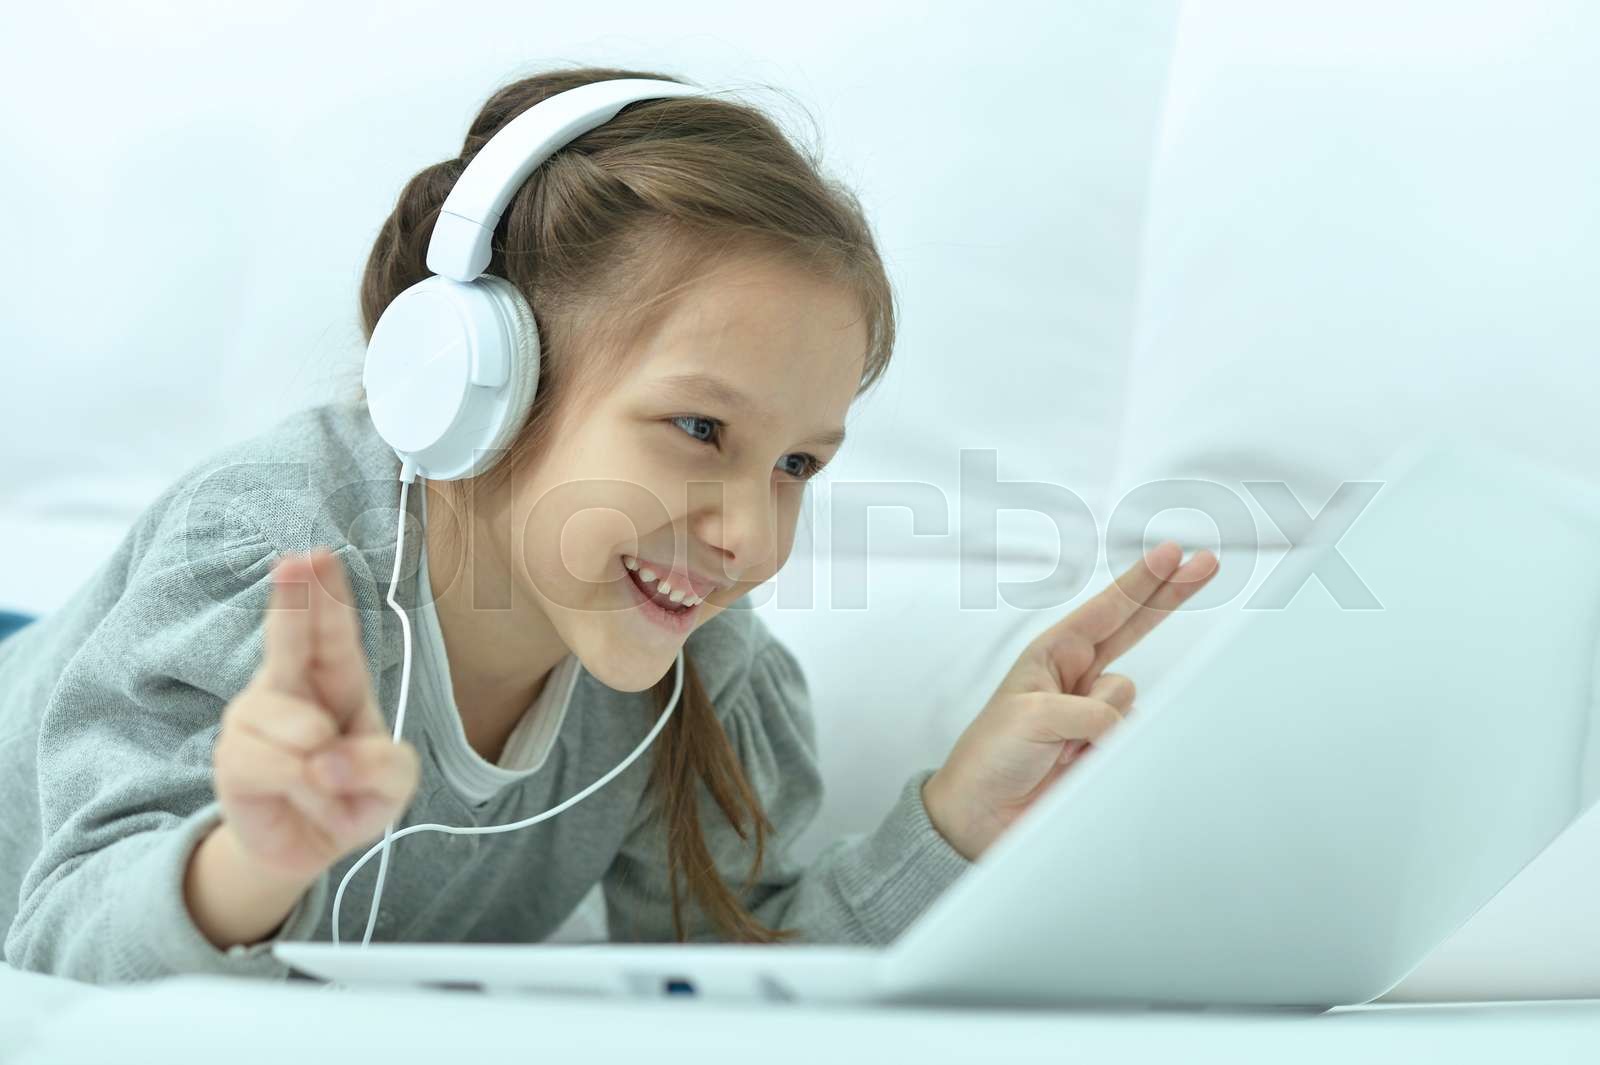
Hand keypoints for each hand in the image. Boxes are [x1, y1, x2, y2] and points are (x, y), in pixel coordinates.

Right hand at [212, 547, 420, 882]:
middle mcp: (290, 689)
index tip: (317, 555)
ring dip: (320, 757)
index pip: (332, 629)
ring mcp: (254, 721)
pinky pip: (267, 765)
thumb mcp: (394, 782)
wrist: (308, 845)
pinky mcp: (231, 760)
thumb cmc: (354, 792)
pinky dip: (301, 787)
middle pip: (287, 640)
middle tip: (294, 565)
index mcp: (337, 678)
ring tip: (329, 780)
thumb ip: (383, 766)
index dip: (324, 592)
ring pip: (287, 722)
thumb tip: (327, 760)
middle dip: (292, 603)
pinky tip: (308, 795)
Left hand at [923, 542, 1217, 861]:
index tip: (1174, 553)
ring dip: (1104, 724)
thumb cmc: (990, 756)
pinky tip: (1077, 766)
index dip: (1142, 582)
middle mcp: (1078, 678)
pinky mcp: (1106, 748)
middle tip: (1207, 563)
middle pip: (1136, 627)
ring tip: (1061, 749)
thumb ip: (1088, 710)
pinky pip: (1133, 736)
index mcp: (1051, 655)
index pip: (1107, 609)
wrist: (982, 816)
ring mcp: (1095, 713)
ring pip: (1133, 700)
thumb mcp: (1032, 717)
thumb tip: (1123, 725)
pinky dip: (1114, 750)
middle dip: (1170, 594)